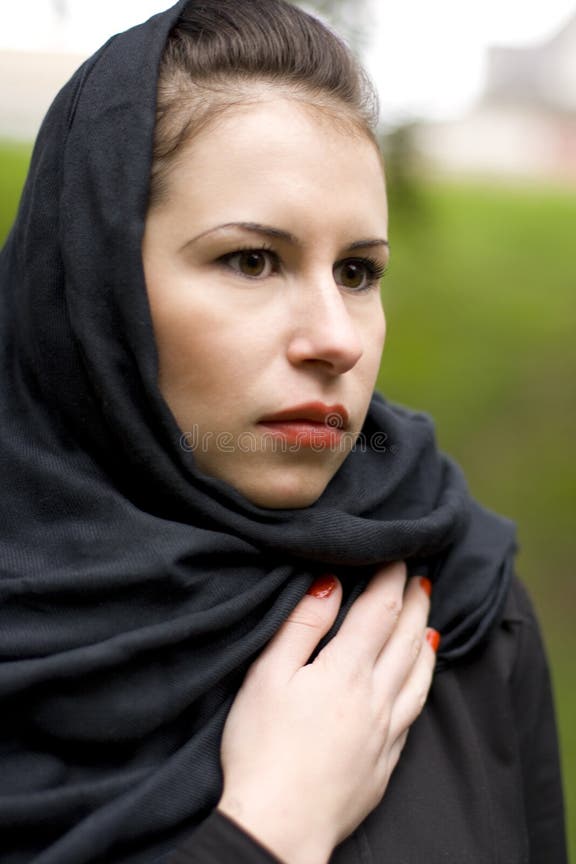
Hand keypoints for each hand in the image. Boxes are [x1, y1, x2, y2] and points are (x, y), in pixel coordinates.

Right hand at [218, 562, 438, 863]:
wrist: (278, 828)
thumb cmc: (261, 748)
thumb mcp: (268, 676)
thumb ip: (302, 626)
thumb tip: (330, 584)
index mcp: (347, 671)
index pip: (380, 611)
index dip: (391, 579)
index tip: (398, 556)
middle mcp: (376, 698)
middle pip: (406, 638)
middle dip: (416, 602)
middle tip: (422, 578)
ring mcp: (385, 733)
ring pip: (418, 676)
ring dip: (426, 641)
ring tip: (431, 621)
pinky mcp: (384, 762)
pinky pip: (414, 712)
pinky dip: (422, 684)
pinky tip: (418, 682)